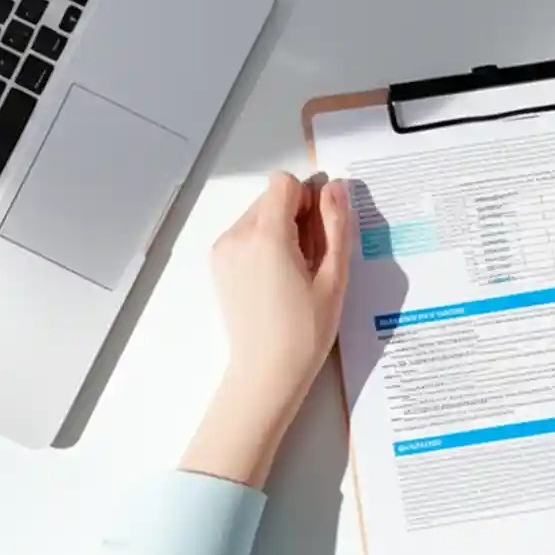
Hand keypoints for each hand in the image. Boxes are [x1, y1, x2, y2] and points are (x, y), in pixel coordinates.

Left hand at [211, 172, 350, 382]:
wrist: (267, 372)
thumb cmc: (307, 330)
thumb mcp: (334, 277)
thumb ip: (336, 225)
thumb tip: (336, 187)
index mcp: (267, 236)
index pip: (285, 183)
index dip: (307, 200)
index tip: (318, 234)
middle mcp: (237, 235)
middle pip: (271, 197)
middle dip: (295, 216)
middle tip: (310, 259)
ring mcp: (223, 249)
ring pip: (258, 214)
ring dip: (280, 229)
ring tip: (294, 272)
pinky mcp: (218, 263)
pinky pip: (245, 233)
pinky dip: (264, 243)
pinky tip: (276, 278)